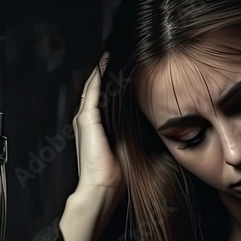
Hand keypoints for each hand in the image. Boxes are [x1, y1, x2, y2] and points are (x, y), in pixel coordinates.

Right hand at [72, 53, 123, 191]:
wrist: (102, 188)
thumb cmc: (116, 174)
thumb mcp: (128, 147)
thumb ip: (134, 132)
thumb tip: (154, 123)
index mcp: (96, 126)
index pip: (103, 97)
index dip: (110, 81)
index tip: (122, 67)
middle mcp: (87, 119)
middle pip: (96, 88)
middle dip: (105, 70)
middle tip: (115, 52)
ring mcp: (85, 118)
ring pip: (94, 86)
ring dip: (102, 69)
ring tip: (110, 52)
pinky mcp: (87, 118)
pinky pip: (93, 91)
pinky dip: (99, 76)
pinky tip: (105, 62)